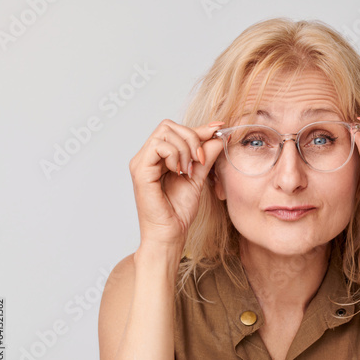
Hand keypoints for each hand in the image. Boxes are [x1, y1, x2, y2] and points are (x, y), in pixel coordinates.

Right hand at [128, 119, 225, 248]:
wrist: (171, 233)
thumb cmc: (179, 210)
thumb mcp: (198, 177)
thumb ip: (206, 157)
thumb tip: (218, 137)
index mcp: (159, 157)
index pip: (175, 130)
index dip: (199, 128)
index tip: (219, 128)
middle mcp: (147, 157)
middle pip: (168, 125)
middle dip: (192, 137)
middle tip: (201, 159)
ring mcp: (142, 162)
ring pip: (164, 132)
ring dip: (185, 148)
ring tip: (189, 169)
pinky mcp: (141, 171)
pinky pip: (158, 147)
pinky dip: (175, 155)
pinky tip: (180, 171)